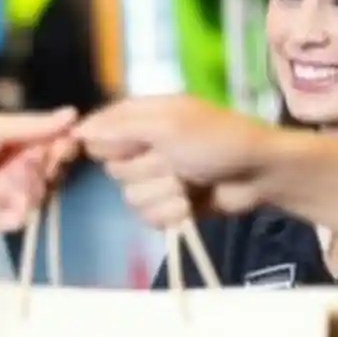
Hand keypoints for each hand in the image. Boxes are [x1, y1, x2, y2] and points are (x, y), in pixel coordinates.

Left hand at [0, 108, 78, 232]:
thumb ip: (34, 126)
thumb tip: (71, 114)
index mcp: (12, 143)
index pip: (51, 145)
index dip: (62, 145)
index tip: (67, 143)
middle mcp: (11, 169)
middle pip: (49, 172)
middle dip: (48, 166)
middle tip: (38, 159)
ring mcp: (3, 195)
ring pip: (38, 195)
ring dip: (32, 185)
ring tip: (14, 176)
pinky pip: (20, 219)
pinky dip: (21, 210)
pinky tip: (12, 199)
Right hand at [75, 95, 272, 226]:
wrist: (260, 174)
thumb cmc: (217, 139)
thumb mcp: (168, 124)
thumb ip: (120, 127)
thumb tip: (77, 129)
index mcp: (139, 119)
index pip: (97, 134)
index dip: (103, 144)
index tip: (118, 149)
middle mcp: (142, 147)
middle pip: (113, 170)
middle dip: (146, 170)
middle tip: (175, 160)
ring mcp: (155, 179)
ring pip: (131, 197)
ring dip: (164, 192)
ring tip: (190, 181)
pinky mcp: (167, 207)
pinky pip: (148, 218)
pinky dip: (172, 212)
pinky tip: (192, 202)